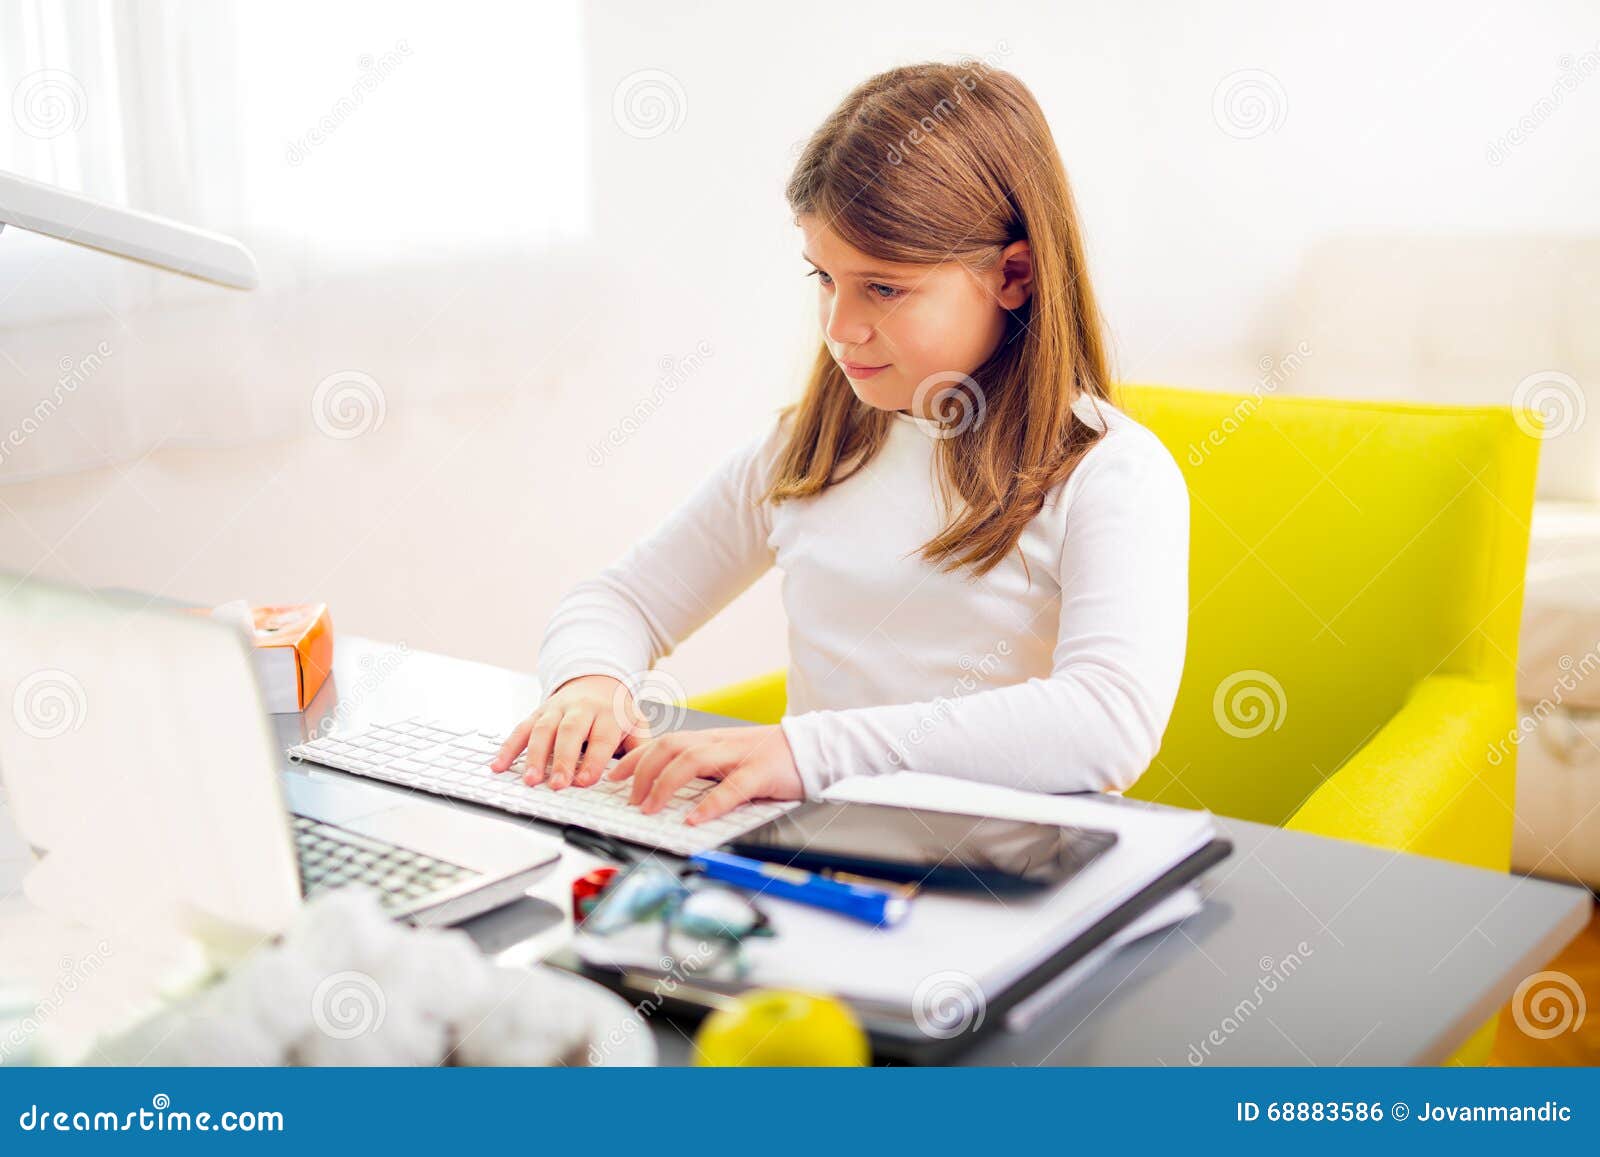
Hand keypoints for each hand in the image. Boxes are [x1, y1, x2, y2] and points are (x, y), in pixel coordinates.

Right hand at [489, 674, 651, 788]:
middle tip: (557, 785)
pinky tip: (499, 765)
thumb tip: (642, 774)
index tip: (585, 780)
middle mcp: (580, 708)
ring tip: (530, 780)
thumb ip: (640, 748)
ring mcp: (556, 709)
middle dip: (562, 759)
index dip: (593, 760)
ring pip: (543, 730)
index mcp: (608, 713)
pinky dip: (509, 748)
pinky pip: (521, 729)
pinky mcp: (538, 712)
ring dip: (534, 756)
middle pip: (570, 732)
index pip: (601, 738)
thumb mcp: (636, 724)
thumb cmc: (616, 711)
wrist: (597, 680)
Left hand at [604, 724, 804, 824]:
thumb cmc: (769, 758)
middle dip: (643, 772)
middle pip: (670, 747)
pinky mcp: (761, 772)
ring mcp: (738, 756)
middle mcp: (718, 743)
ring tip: (651, 808)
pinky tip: (695, 818)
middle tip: (631, 800)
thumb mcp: (728, 758)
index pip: (663, 742)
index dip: (635, 758)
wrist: (811, 747)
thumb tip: (666, 792)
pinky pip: (732, 787)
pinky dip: (710, 804)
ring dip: (666, 785)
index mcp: (709, 741)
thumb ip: (702, 770)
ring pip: (693, 760)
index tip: (613, 777)